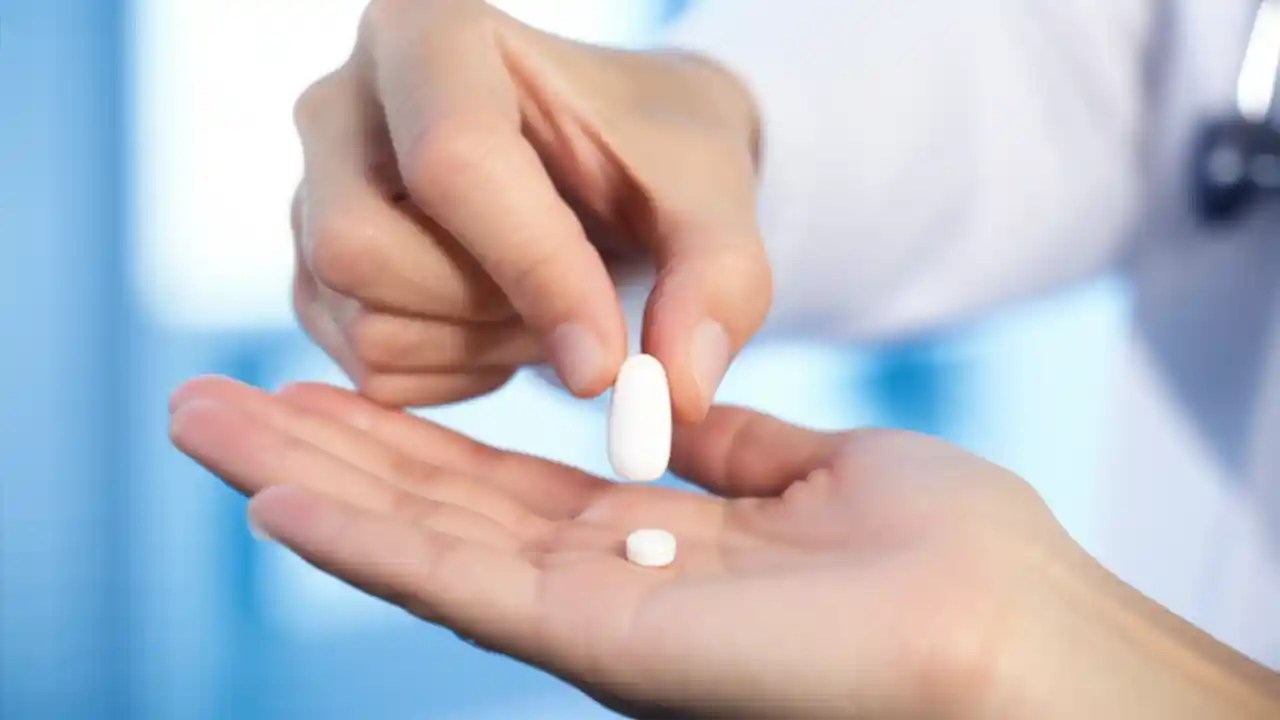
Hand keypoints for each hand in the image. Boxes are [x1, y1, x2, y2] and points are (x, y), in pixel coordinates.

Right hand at [169, 377, 1279, 718]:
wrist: (1019, 633)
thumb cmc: (949, 556)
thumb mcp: (816, 473)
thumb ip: (730, 450)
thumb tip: (671, 408)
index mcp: (650, 550)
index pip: (500, 492)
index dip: (411, 442)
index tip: (335, 388)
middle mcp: (604, 595)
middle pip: (437, 517)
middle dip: (326, 458)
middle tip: (215, 404)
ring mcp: (593, 627)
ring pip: (423, 549)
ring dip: (310, 487)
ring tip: (209, 427)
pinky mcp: (602, 648)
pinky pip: (462, 585)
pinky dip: (368, 539)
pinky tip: (284, 495)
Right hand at [290, 0, 766, 417]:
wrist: (613, 178)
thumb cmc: (655, 158)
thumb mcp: (712, 195)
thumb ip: (718, 280)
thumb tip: (676, 393)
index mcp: (431, 33)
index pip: (453, 159)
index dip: (537, 271)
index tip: (612, 359)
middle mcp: (341, 103)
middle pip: (363, 248)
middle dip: (491, 308)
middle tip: (579, 304)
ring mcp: (310, 195)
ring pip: (363, 323)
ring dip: (481, 347)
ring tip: (546, 304)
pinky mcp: (315, 278)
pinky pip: (368, 372)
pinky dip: (454, 376)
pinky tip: (504, 326)